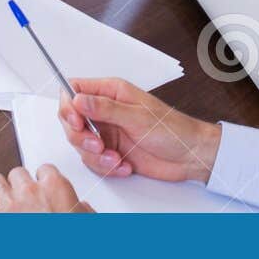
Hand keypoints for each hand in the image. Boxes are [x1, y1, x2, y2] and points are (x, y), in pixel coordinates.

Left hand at [0, 164, 91, 213]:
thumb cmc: (69, 242)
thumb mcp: (84, 221)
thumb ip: (80, 209)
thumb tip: (80, 207)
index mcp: (54, 187)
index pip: (44, 168)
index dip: (42, 179)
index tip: (41, 187)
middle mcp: (29, 191)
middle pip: (16, 172)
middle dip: (18, 184)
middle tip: (21, 196)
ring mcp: (9, 204)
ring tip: (1, 199)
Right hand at [57, 77, 221, 182]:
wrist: (189, 155)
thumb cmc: (172, 129)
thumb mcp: (137, 116)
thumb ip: (105, 108)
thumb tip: (78, 99)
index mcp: (112, 92)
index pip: (75, 90)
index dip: (68, 106)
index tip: (76, 122)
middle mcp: (107, 111)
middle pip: (72, 121)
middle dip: (81, 137)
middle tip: (97, 145)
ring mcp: (108, 133)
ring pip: (82, 145)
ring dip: (96, 157)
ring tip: (116, 159)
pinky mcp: (112, 153)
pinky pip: (95, 162)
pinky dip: (107, 168)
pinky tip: (124, 166)